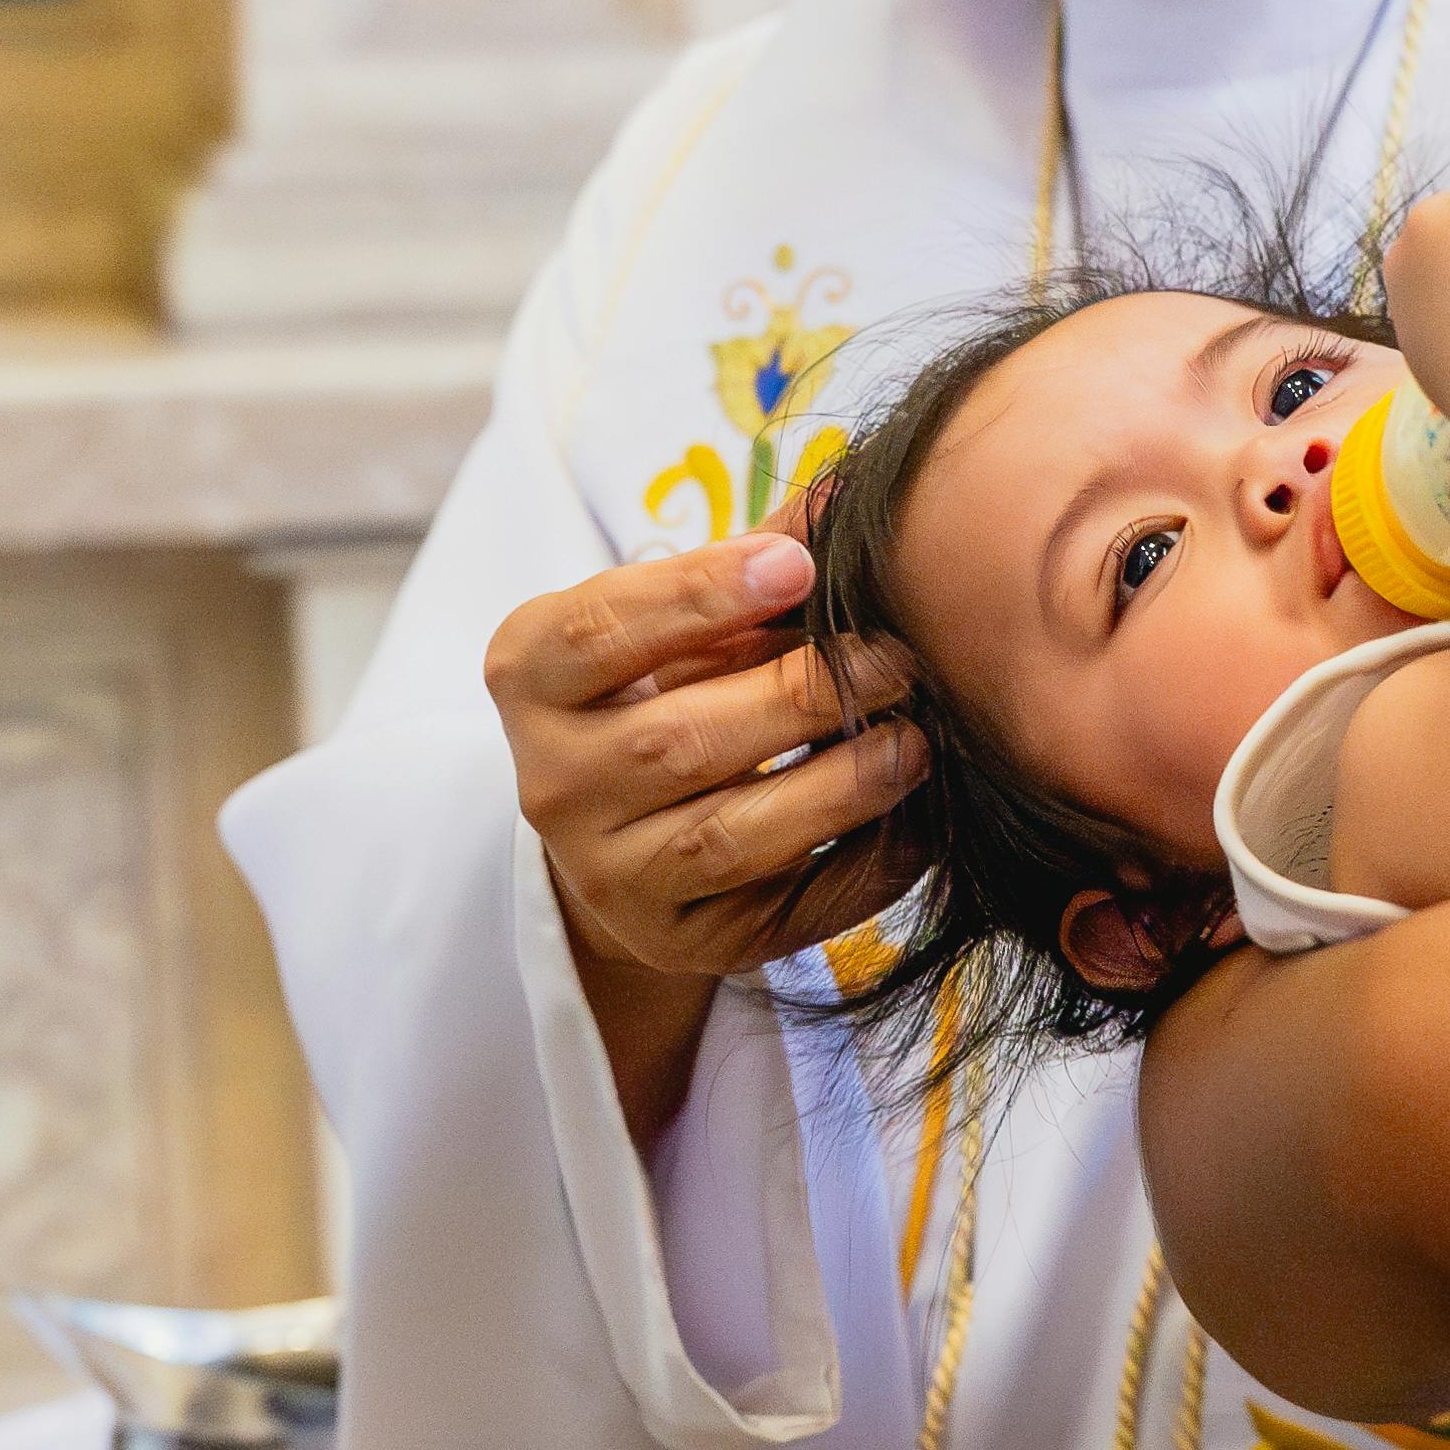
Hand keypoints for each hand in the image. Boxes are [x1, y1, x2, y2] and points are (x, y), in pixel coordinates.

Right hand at [484, 524, 926, 1133]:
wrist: (633, 830)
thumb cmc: (669, 686)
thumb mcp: (671, 618)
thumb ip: (742, 568)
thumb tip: (846, 507)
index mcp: (531, 679)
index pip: (595, 635)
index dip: (696, 598)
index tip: (798, 566)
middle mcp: (552, 785)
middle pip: (675, 743)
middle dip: (802, 695)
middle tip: (897, 659)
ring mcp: (611, 876)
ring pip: (729, 837)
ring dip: (841, 785)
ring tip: (916, 740)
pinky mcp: (684, 941)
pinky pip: (784, 912)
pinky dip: (865, 864)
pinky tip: (918, 818)